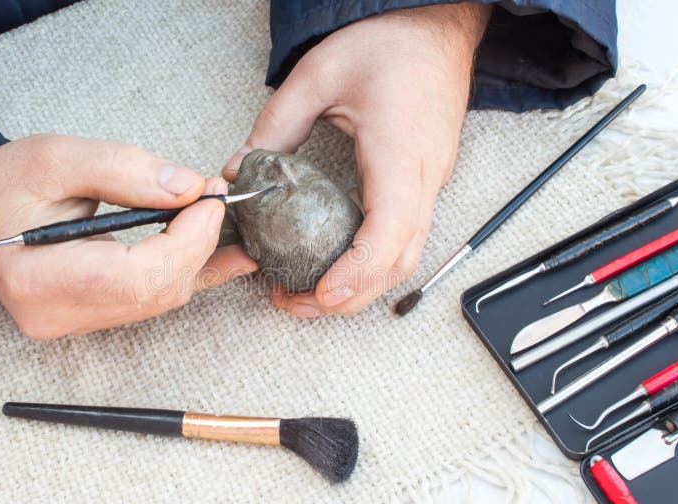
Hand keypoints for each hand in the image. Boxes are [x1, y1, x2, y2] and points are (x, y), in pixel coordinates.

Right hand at [0, 134, 256, 338]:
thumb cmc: (3, 186)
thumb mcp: (54, 157)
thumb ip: (122, 170)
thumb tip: (189, 188)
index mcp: (36, 280)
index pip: (132, 276)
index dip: (185, 240)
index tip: (211, 200)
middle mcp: (56, 315)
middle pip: (154, 292)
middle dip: (197, 244)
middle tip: (214, 198)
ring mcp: (75, 324)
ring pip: (160, 299)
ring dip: (196, 257)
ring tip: (214, 214)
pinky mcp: (93, 318)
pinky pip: (153, 301)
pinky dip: (189, 273)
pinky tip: (225, 257)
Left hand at [223, 3, 490, 315]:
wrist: (439, 26)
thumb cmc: (389, 43)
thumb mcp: (319, 74)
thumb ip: (276, 125)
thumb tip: (239, 171)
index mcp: (401, 154)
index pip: (389, 231)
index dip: (358, 272)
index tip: (321, 294)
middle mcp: (424, 178)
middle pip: (399, 260)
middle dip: (351, 295)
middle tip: (296, 302)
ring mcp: (431, 183)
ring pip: (406, 256)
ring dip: (363, 285)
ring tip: (312, 292)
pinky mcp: (426, 181)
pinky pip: (406, 237)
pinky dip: (372, 262)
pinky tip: (339, 262)